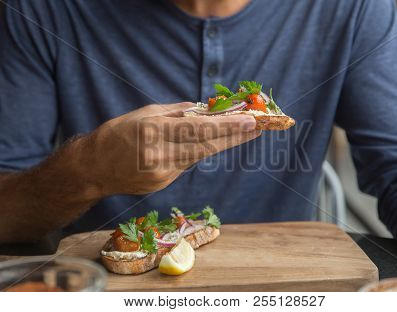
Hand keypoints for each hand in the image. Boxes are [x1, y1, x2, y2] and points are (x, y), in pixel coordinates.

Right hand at [85, 102, 259, 194]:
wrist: (94, 167)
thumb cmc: (118, 133)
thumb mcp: (145, 113)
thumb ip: (177, 113)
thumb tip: (205, 111)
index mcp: (153, 130)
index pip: (199, 129)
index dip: (227, 125)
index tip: (250, 120)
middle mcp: (159, 153)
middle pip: (206, 146)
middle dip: (236, 136)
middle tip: (259, 127)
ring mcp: (162, 173)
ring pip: (200, 157)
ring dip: (224, 144)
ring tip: (246, 133)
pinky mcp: (162, 184)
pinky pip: (186, 165)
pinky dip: (198, 153)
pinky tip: (208, 144)